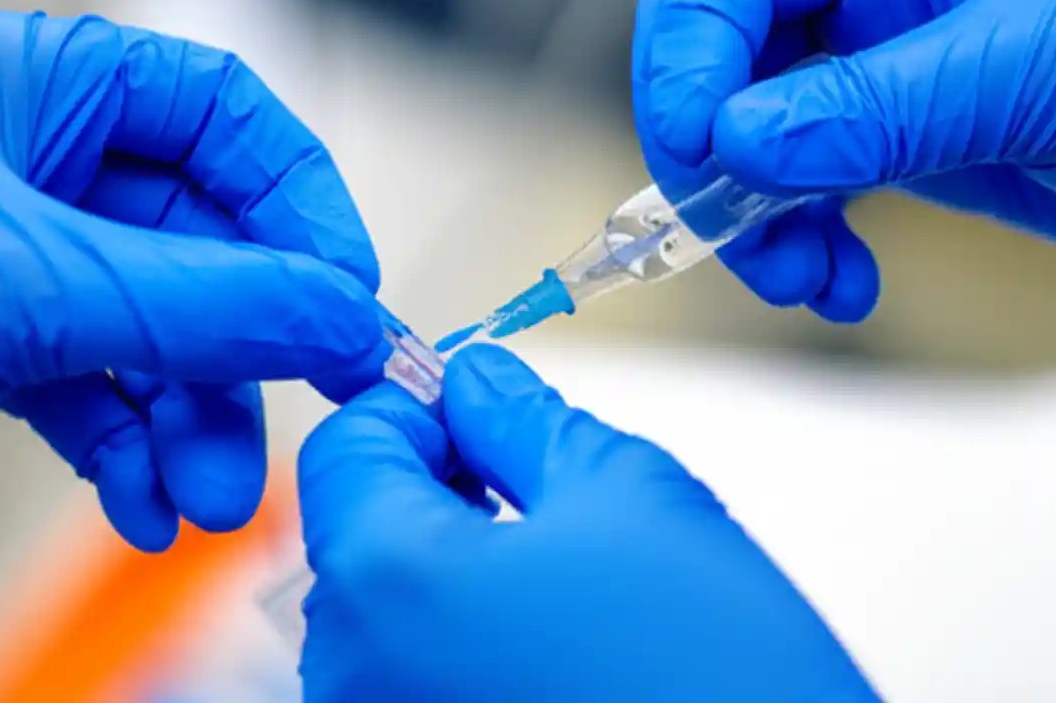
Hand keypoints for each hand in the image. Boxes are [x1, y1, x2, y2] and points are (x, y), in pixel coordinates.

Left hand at [0, 6, 390, 550]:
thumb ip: (205, 301)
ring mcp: (8, 258)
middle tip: (297, 412)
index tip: (344, 287)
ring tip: (207, 495)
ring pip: (152, 330)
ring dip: (192, 421)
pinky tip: (144, 504)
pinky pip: (92, 388)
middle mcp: (25, 162)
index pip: (216, 112)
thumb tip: (339, 315)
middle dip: (242, 348)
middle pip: (198, 241)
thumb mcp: (26, 282)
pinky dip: (127, 450)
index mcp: (26, 84)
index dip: (298, 196)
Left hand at [297, 345, 877, 701]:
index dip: (415, 407)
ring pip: (387, 608)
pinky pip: (411, 676)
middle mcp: (350, 671)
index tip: (482, 410)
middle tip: (536, 482)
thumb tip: (477, 381)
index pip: (346, 447)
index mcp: (384, 578)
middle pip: (359, 530)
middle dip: (438, 485)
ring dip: (454, 563)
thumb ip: (526, 420)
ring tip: (562, 572)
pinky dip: (462, 637)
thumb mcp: (628, 496)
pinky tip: (552, 642)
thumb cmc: (709, 668)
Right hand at [633, 0, 1055, 322]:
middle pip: (726, 60)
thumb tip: (739, 142)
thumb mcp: (1037, 70)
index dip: (687, 60)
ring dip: (757, 221)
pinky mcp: (908, 137)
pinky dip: (807, 245)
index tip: (697, 152)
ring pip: (758, 137)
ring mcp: (888, 68)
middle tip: (730, 231)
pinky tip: (841, 284)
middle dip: (714, 156)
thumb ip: (878, 106)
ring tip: (801, 280)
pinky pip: (813, 189)